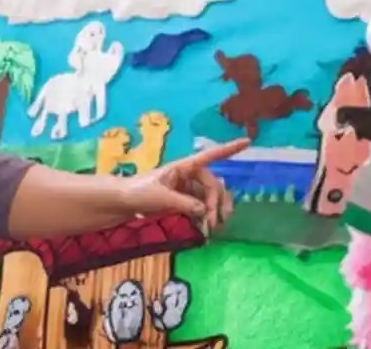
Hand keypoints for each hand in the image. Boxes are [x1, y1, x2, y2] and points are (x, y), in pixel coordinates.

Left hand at [121, 138, 248, 229]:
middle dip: (217, 203)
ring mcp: (187, 188)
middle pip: (214, 185)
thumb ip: (183, 202)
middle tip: (213, 222)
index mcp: (183, 167)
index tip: (247, 141)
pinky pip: (202, 207)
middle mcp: (189, 175)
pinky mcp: (184, 201)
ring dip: (215, 211)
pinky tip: (205, 229)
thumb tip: (203, 210)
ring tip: (212, 227)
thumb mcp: (160, 197)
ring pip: (211, 198)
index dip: (229, 149)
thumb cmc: (138, 191)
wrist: (123, 202)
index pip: (209, 156)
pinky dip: (206, 217)